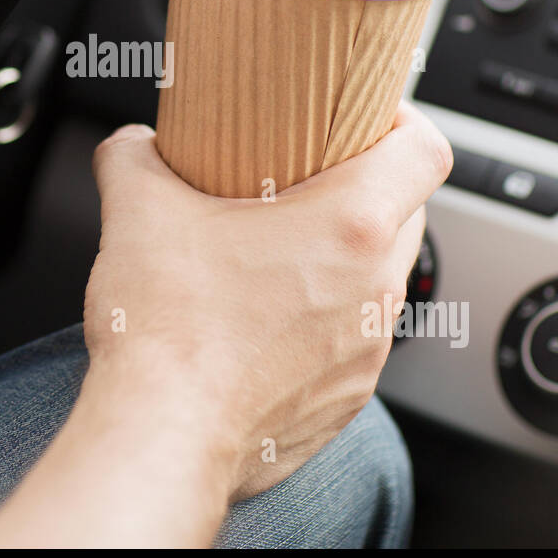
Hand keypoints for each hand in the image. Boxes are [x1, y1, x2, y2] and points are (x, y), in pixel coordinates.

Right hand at [83, 102, 451, 500]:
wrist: (162, 437)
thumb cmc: (168, 330)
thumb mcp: (137, 209)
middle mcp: (374, 290)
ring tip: (275, 255)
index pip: (426, 151)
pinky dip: (321, 322)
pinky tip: (261, 321)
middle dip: (362, 190)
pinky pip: (351, 341)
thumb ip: (133, 157)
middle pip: (405, 214)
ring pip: (377, 282)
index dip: (401, 123)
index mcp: (349, 228)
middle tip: (303, 181)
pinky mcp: (344, 399)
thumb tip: (131, 147)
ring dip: (339, 260)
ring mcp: (366, 352)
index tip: (364, 121)